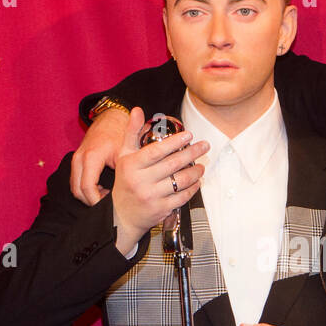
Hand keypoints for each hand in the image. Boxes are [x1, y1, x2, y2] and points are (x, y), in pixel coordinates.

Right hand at [70, 105, 131, 205]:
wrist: (111, 118)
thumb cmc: (120, 134)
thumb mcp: (126, 152)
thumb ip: (126, 171)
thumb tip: (131, 192)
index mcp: (92, 157)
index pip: (87, 187)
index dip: (97, 201)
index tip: (110, 206)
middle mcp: (79, 158)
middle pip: (77, 190)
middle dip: (91, 201)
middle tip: (108, 206)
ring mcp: (76, 159)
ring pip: (75, 187)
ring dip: (88, 196)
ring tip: (106, 198)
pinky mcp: (76, 161)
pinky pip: (76, 181)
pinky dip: (85, 189)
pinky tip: (102, 191)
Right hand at [109, 107, 208, 253]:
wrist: (121, 215)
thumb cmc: (125, 181)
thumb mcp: (123, 156)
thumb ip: (132, 132)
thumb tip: (137, 110)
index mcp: (132, 165)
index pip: (156, 151)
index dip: (175, 142)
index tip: (189, 135)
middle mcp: (141, 181)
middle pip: (172, 164)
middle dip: (192, 153)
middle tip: (204, 146)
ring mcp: (152, 196)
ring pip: (181, 181)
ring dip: (196, 172)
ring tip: (201, 165)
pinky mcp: (161, 209)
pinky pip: (183, 196)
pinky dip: (193, 188)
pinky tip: (197, 182)